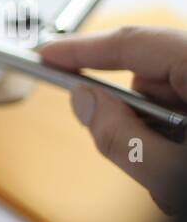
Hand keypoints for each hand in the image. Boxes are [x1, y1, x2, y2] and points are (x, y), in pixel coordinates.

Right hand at [40, 26, 186, 213]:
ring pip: (167, 102)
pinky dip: (175, 143)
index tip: (47, 56)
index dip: (83, 50)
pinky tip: (183, 169)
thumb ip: (121, 138)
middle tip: (144, 162)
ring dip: (157, 139)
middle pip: (150, 79)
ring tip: (175, 177)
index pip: (134, 44)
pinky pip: (182, 114)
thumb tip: (84, 103)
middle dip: (132, 118)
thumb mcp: (174, 174)